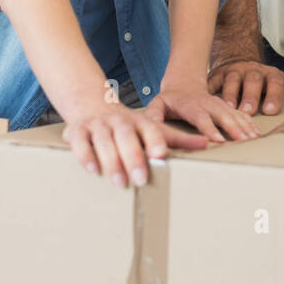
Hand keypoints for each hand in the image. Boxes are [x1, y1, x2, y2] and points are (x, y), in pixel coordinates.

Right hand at [62, 99, 206, 188]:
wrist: (90, 102)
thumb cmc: (127, 124)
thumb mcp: (153, 127)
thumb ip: (177, 137)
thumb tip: (206, 143)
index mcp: (139, 121)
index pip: (150, 129)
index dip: (155, 140)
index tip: (160, 155)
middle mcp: (119, 120)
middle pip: (126, 135)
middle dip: (133, 156)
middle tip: (141, 179)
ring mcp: (98, 124)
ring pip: (103, 139)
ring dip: (111, 160)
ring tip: (119, 181)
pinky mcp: (77, 130)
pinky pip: (80, 141)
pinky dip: (84, 154)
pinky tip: (92, 170)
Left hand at [146, 77, 259, 142]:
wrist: (184, 85)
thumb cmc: (169, 101)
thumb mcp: (157, 105)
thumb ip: (153, 115)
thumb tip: (152, 127)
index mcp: (190, 105)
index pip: (200, 117)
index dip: (209, 128)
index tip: (218, 139)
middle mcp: (207, 103)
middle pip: (222, 115)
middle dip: (233, 128)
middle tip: (243, 141)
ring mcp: (219, 104)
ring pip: (233, 114)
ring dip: (244, 126)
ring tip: (253, 139)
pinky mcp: (226, 106)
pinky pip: (240, 114)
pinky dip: (249, 123)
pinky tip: (257, 133)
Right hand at [208, 59, 283, 115]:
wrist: (242, 62)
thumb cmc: (264, 83)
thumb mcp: (280, 86)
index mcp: (271, 75)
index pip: (275, 83)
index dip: (273, 96)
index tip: (270, 111)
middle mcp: (253, 71)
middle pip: (253, 80)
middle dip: (250, 95)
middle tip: (248, 110)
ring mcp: (234, 71)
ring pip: (232, 80)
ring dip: (230, 94)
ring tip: (228, 108)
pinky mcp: (217, 74)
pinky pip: (212, 82)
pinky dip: (209, 91)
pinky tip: (207, 102)